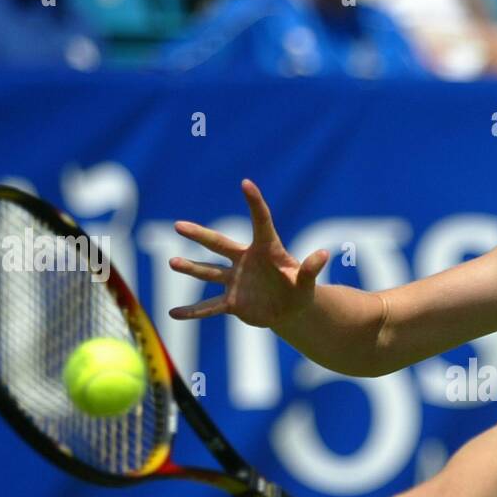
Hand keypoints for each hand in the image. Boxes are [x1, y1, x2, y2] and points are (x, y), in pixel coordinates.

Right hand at [168, 178, 327, 329]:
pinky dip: (192, 311)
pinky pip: (209, 307)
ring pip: (209, 273)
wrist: (290, 310)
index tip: (246, 183)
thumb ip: (311, 269)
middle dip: (199, 236)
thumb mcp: (307, 282)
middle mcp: (244, 262)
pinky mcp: (232, 302)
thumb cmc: (299, 289)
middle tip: (178, 226)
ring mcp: (235, 282)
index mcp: (265, 250)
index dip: (255, 203)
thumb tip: (324, 254)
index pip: (260, 222)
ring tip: (172, 263)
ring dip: (191, 268)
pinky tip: (173, 313)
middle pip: (219, 245)